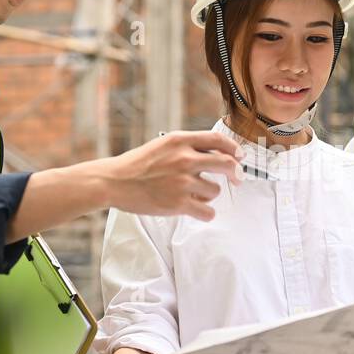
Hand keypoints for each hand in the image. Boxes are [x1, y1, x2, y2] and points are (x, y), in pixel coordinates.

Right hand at [105, 131, 243, 220]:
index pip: (218, 140)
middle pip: (226, 164)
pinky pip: (208, 211)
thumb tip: (216, 152)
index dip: (234, 148)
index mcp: (180, 141)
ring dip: (208, 194)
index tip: (239, 156)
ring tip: (192, 195)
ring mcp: (182, 182)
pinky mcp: (178, 203)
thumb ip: (187, 147)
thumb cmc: (138, 165)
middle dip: (236, 173)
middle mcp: (184, 159)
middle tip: (236, 179)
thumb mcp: (163, 145)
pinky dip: (205, 213)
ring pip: (215, 190)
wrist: (114, 182)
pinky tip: (197, 211)